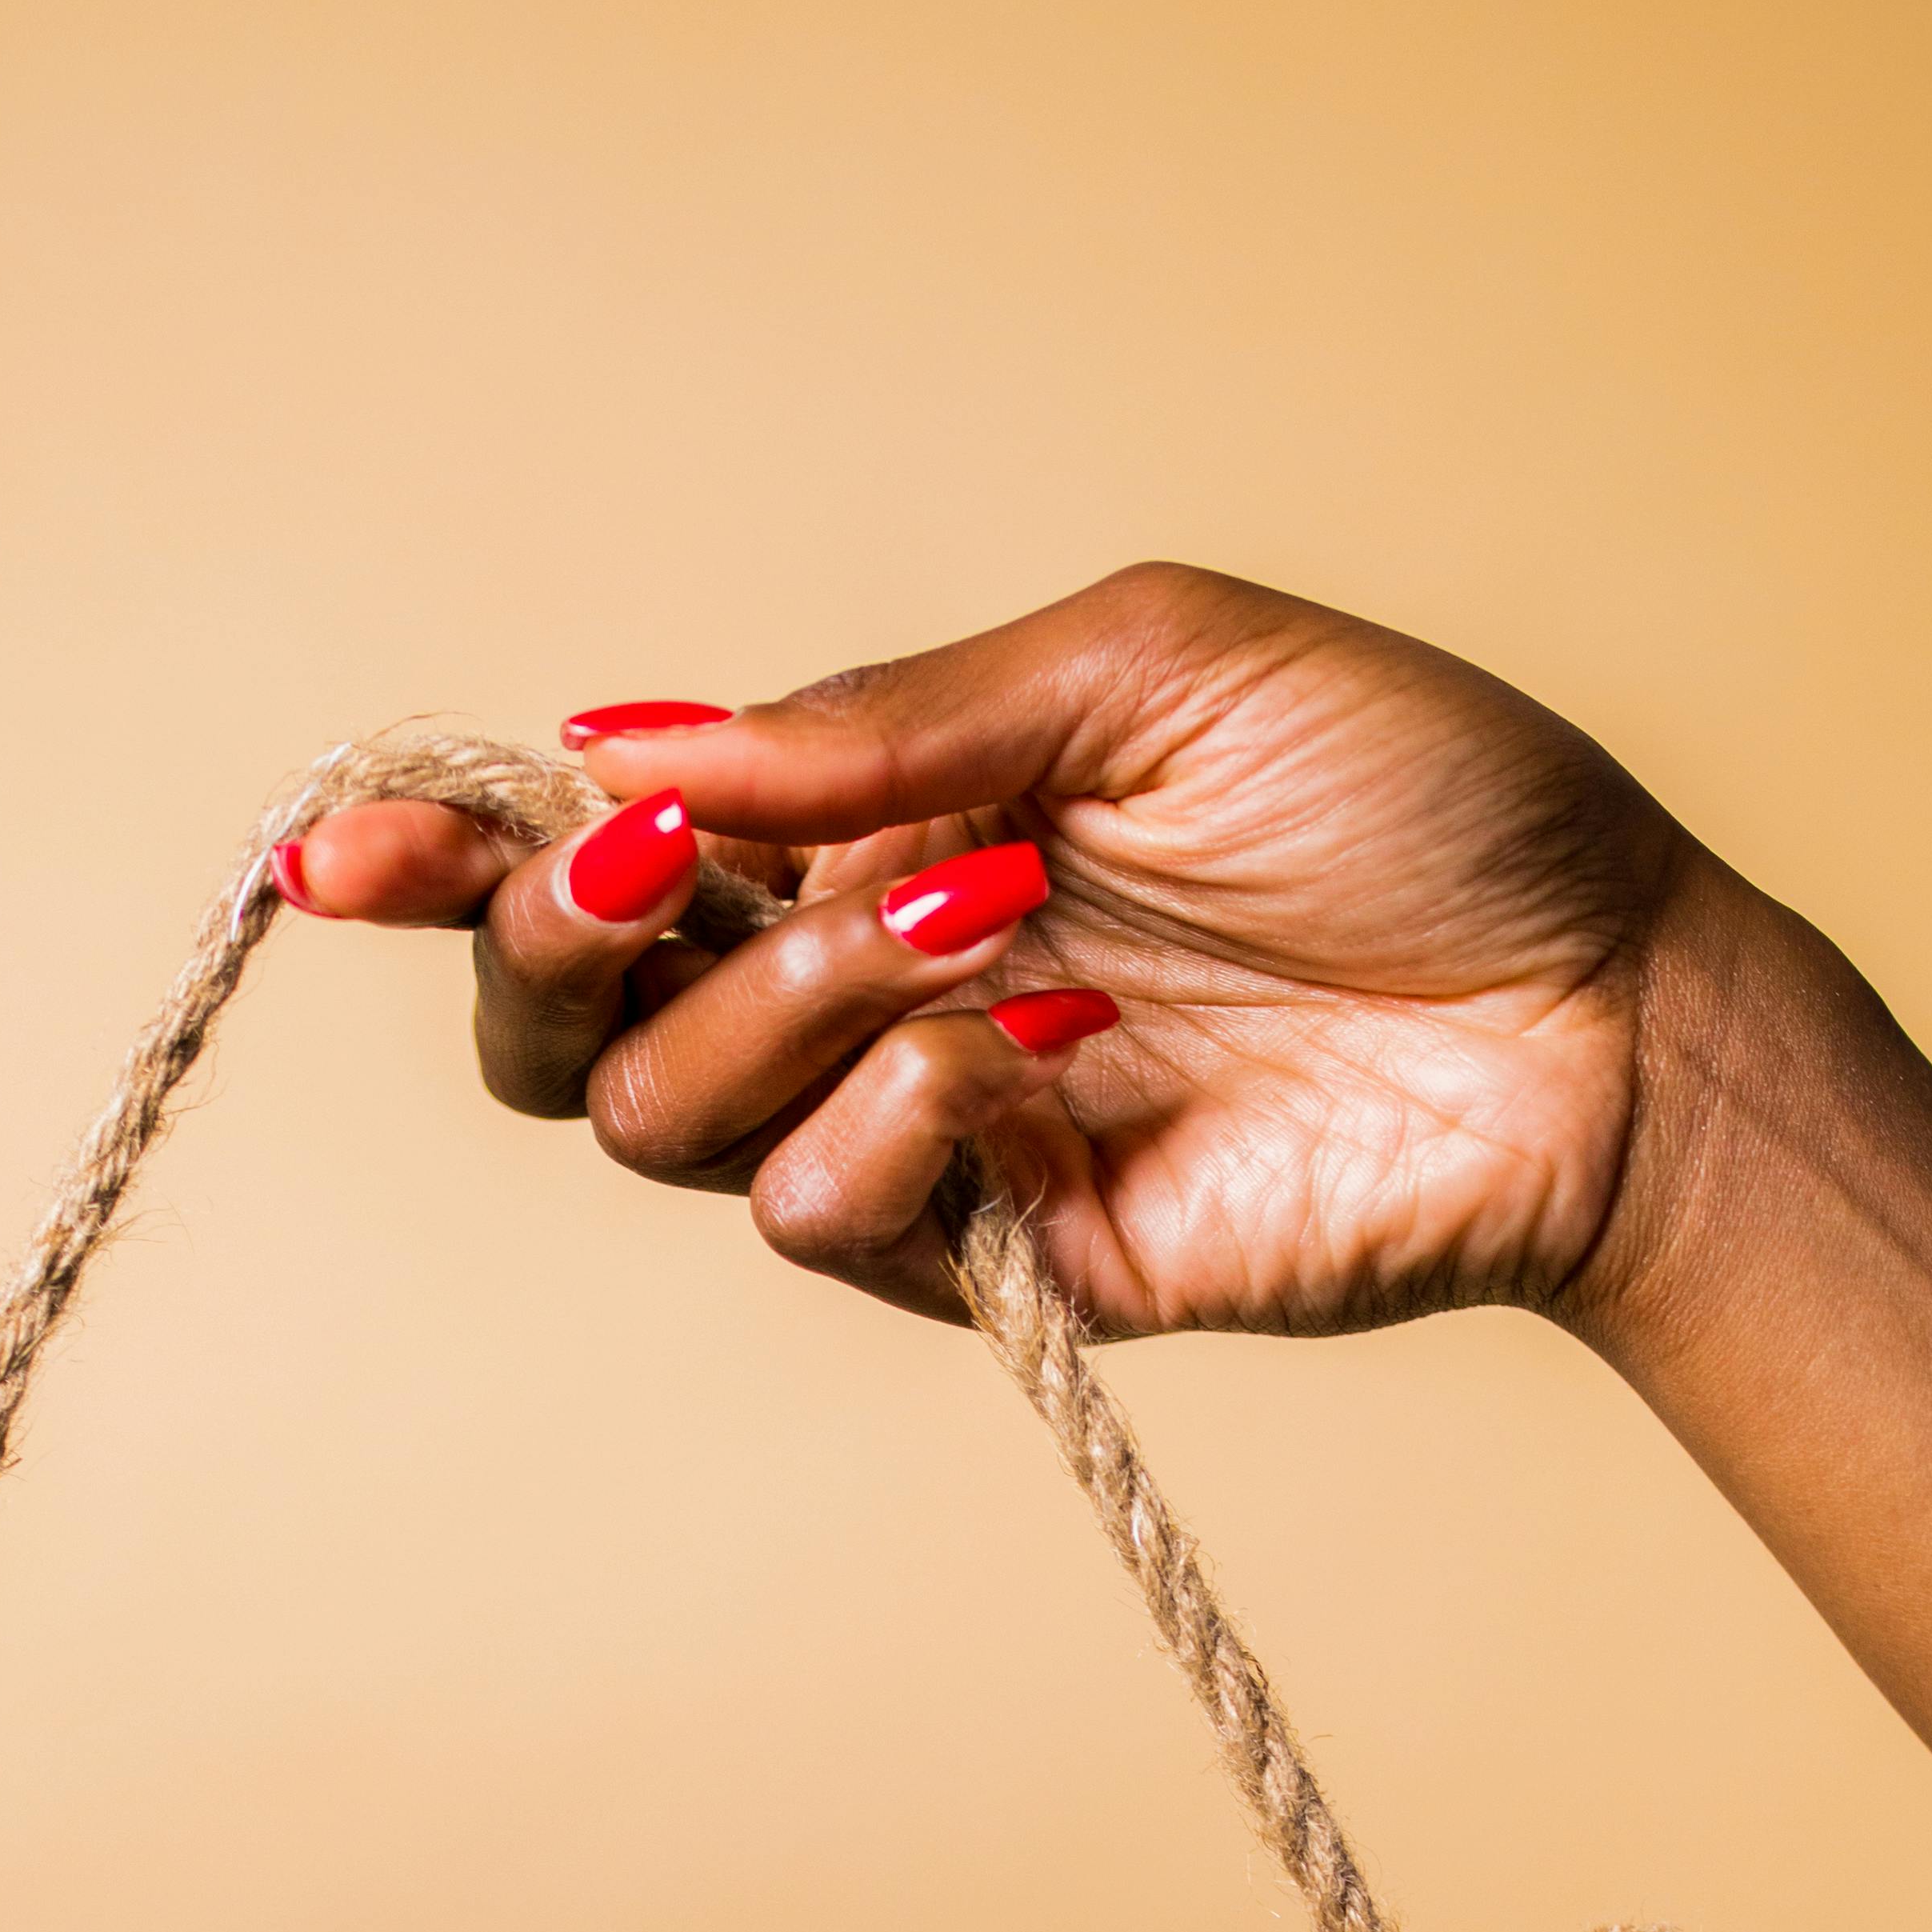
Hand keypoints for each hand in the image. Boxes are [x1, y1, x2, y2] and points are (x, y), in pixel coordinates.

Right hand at [274, 561, 1694, 1339]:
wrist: (1596, 1003)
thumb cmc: (1411, 797)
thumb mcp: (1140, 666)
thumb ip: (885, 724)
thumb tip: (638, 747)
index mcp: (869, 827)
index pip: (597, 856)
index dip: (448, 856)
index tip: (335, 846)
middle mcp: (857, 990)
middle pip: (567, 1029)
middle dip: (546, 945)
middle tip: (629, 876)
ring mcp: (917, 1138)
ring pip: (668, 1126)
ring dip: (773, 1003)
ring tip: (974, 920)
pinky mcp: (996, 1265)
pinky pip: (827, 1214)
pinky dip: (890, 1119)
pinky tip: (1034, 1052)